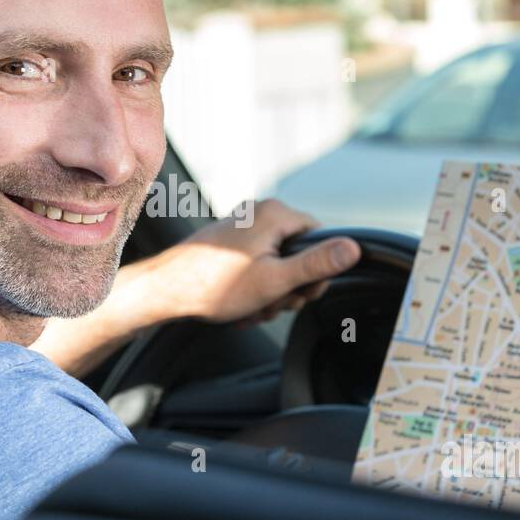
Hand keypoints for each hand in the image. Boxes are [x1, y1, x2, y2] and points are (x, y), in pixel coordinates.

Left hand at [152, 198, 360, 325]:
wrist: (166, 291)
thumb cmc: (215, 286)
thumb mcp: (276, 280)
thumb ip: (317, 264)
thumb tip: (353, 249)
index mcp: (275, 214)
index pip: (321, 237)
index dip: (317, 270)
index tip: (300, 292)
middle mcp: (260, 213)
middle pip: (299, 253)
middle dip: (289, 286)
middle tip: (271, 303)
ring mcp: (244, 227)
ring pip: (278, 265)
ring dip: (271, 293)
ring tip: (252, 306)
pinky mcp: (232, 243)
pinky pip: (258, 266)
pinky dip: (254, 288)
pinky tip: (241, 305)